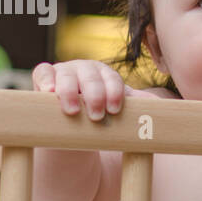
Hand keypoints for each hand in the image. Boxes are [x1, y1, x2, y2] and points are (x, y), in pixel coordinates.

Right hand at [31, 60, 158, 120]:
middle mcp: (85, 70)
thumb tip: (159, 106)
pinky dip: (45, 80)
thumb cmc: (100, 118)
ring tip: (74, 110)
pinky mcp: (44, 78)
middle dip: (95, 95)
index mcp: (106, 75)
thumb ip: (137, 108)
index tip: (116, 110)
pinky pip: (42, 72)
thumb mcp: (118, 113)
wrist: (73, 130)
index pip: (112, 79)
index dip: (115, 92)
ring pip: (67, 74)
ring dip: (70, 91)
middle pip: (90, 76)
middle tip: (98, 116)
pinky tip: (49, 92)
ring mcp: (63, 72)